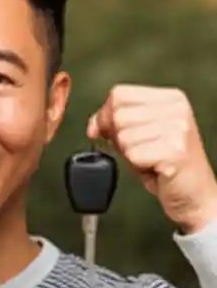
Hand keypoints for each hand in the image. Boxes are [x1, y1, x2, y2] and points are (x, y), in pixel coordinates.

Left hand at [88, 84, 216, 233]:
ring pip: (123, 136)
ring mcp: (178, 129)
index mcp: (171, 98)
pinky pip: (132, 155)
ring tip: (149, 158)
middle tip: (140, 150)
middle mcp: (177, 109)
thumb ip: (115, 122)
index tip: (109, 132)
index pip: (119, 94)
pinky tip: (154, 167)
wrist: (194, 193)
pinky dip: (137, 166)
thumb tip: (93, 125)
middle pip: (118, 115)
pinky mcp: (174, 151)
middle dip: (119, 138)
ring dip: (129, 154)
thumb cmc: (165, 164)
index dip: (105, 115)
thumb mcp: (140, 134)